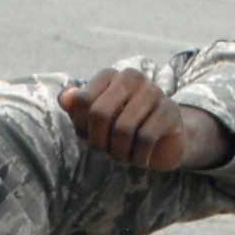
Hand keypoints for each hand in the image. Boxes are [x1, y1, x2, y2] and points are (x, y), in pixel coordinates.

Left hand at [59, 70, 231, 171]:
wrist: (161, 143)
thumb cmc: (117, 131)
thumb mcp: (90, 123)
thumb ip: (75, 109)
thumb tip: (64, 98)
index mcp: (109, 76)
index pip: (82, 100)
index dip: (82, 127)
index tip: (91, 137)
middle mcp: (131, 77)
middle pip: (100, 113)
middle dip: (99, 141)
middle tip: (106, 152)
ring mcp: (153, 91)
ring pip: (123, 129)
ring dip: (119, 153)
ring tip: (123, 157)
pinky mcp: (170, 111)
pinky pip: (145, 138)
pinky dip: (138, 156)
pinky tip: (140, 159)